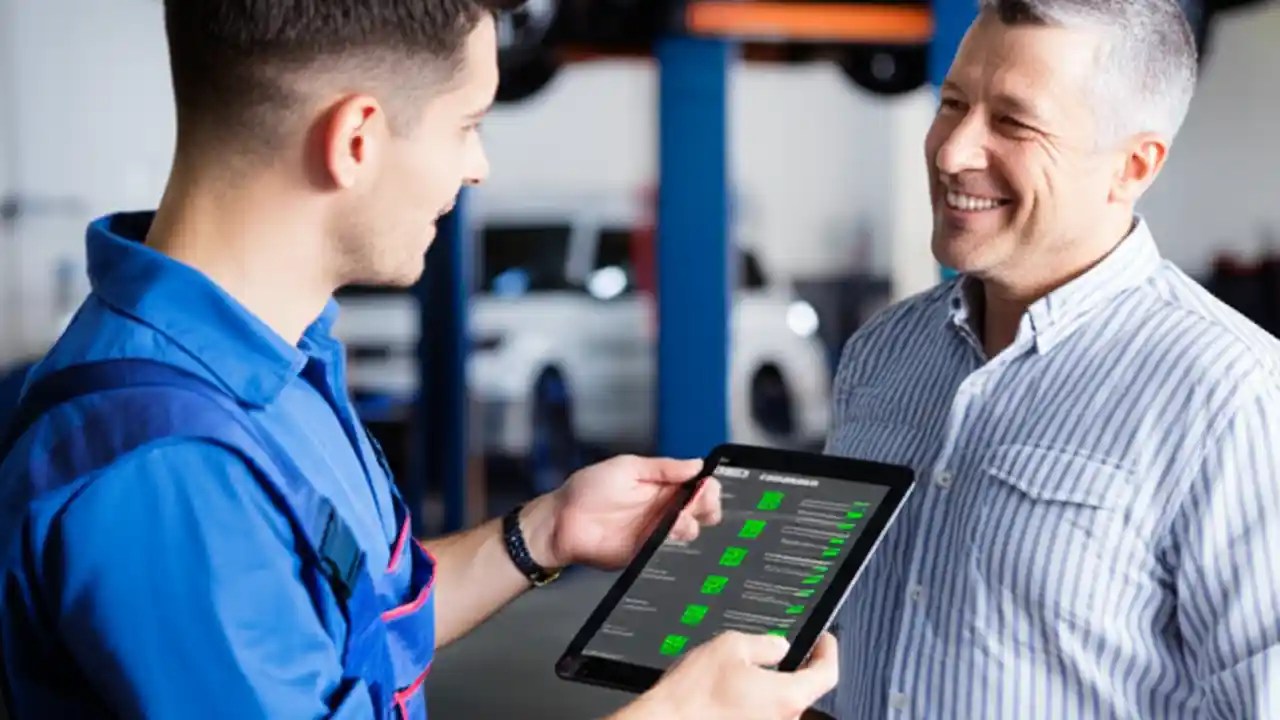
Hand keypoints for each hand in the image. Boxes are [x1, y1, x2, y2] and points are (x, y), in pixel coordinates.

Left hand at [527, 455, 722, 569]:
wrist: (561, 521)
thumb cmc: (588, 489)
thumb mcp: (627, 467)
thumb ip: (663, 468)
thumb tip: (697, 464)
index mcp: (661, 485)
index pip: (697, 486)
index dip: (707, 486)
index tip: (707, 485)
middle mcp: (662, 509)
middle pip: (700, 510)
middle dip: (707, 506)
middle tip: (699, 502)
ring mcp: (655, 532)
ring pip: (689, 530)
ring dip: (690, 523)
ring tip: (679, 518)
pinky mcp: (646, 552)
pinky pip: (669, 550)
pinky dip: (674, 542)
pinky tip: (669, 533)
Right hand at [615, 631, 838, 719]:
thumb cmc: (694, 694)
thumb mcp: (730, 646)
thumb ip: (765, 644)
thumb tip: (779, 646)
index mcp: (787, 696)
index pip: (827, 673)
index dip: (828, 652)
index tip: (824, 641)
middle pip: (801, 691)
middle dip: (789, 670)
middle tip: (769, 654)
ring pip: (778, 706)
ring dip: (766, 690)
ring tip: (734, 677)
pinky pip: (760, 717)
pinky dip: (751, 706)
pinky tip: (726, 697)